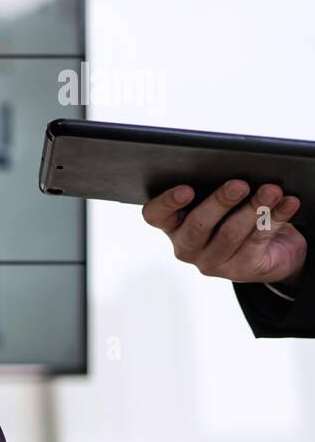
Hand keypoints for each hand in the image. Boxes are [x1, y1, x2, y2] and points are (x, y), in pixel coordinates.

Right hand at [142, 181, 305, 284]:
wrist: (271, 250)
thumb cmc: (238, 217)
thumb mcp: (222, 203)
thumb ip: (215, 190)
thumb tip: (232, 171)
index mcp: (173, 225)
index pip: (155, 215)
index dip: (167, 203)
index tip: (186, 189)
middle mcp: (186, 246)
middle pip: (197, 226)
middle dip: (219, 203)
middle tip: (239, 185)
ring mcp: (211, 262)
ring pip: (230, 233)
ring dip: (254, 209)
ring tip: (271, 191)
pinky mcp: (240, 270)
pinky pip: (257, 241)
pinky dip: (275, 218)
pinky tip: (287, 204)